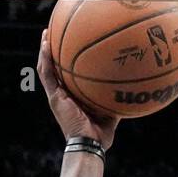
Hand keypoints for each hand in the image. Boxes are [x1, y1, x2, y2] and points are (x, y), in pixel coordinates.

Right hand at [37, 29, 118, 149]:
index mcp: (72, 96)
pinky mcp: (54, 97)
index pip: (66, 74)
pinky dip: (45, 58)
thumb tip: (133, 87)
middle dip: (53, 50)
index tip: (70, 43)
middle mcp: (61, 94)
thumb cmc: (101, 133)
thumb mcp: (111, 111)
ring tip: (46, 32)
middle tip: (55, 32)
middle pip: (54, 68)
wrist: (89, 144)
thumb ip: (116, 98)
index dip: (66, 59)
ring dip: (44, 50)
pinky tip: (47, 44)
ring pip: (45, 68)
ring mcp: (56, 95)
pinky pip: (46, 74)